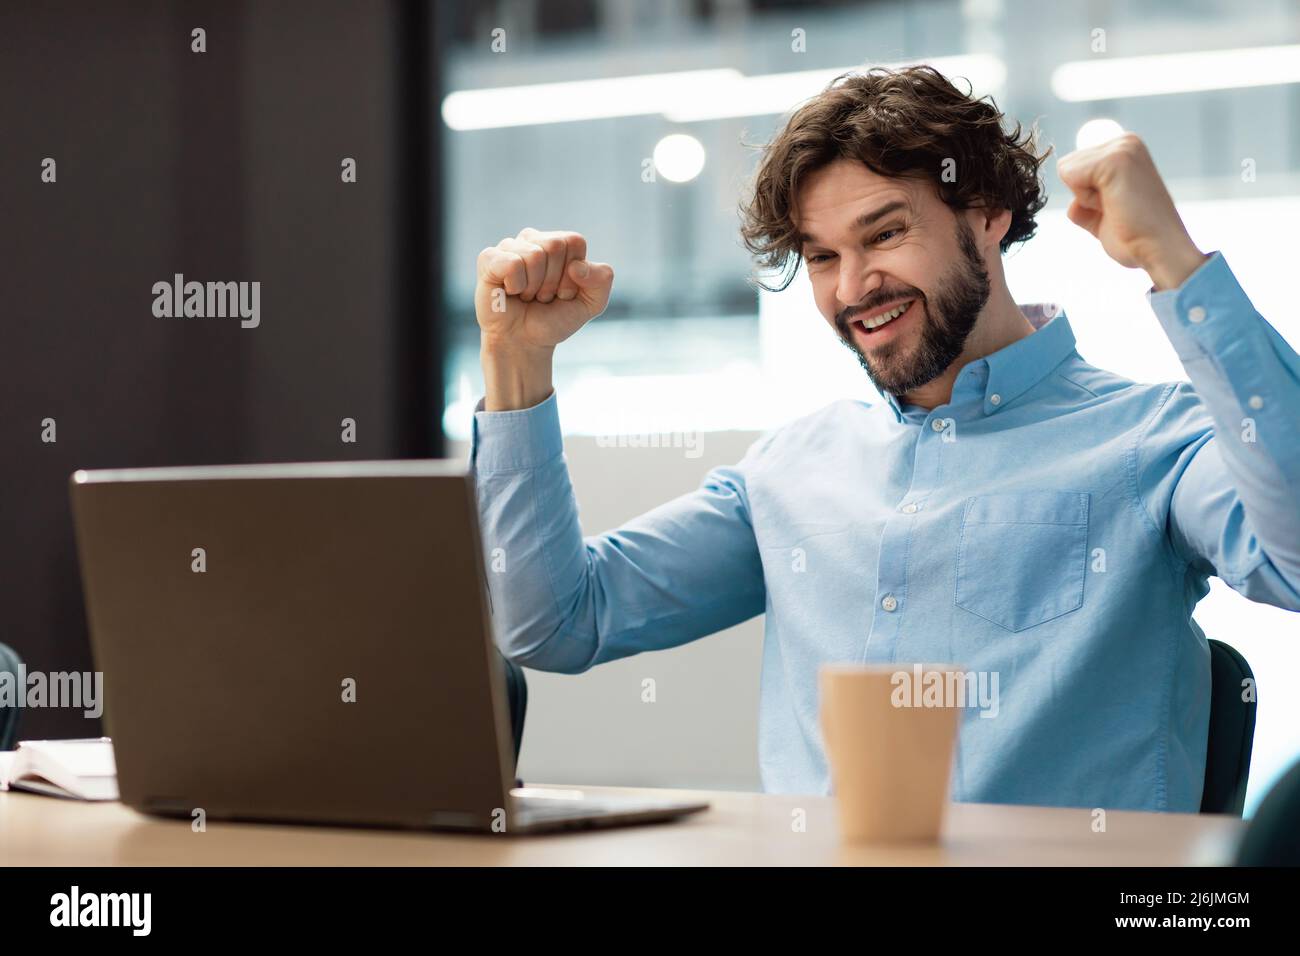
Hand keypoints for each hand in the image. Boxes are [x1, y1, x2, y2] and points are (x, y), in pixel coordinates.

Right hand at [474, 227, 614, 352]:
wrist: (524, 343)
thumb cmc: (554, 319)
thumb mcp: (591, 304)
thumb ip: (602, 280)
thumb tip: (577, 266)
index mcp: (559, 243)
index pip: (574, 241)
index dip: (572, 274)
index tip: (563, 291)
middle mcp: (534, 239)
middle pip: (555, 245)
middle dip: (553, 281)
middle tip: (543, 296)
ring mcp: (510, 246)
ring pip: (534, 255)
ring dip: (535, 287)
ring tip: (527, 295)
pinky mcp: (489, 258)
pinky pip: (512, 264)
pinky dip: (516, 285)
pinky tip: (510, 292)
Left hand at [1057, 133, 1205, 289]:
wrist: (1160, 250)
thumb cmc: (1135, 238)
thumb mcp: (1104, 215)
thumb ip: (1086, 205)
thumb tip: (1072, 206)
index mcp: (1125, 150)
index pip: (1073, 167)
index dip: (1085, 196)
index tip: (1116, 206)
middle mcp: (1125, 141)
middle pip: (1067, 166)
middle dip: (1083, 196)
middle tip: (1116, 208)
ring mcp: (1121, 147)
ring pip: (1067, 171)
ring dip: (1085, 198)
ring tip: (1116, 207)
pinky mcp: (1114, 158)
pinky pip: (1069, 176)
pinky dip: (1085, 199)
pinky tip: (1113, 205)